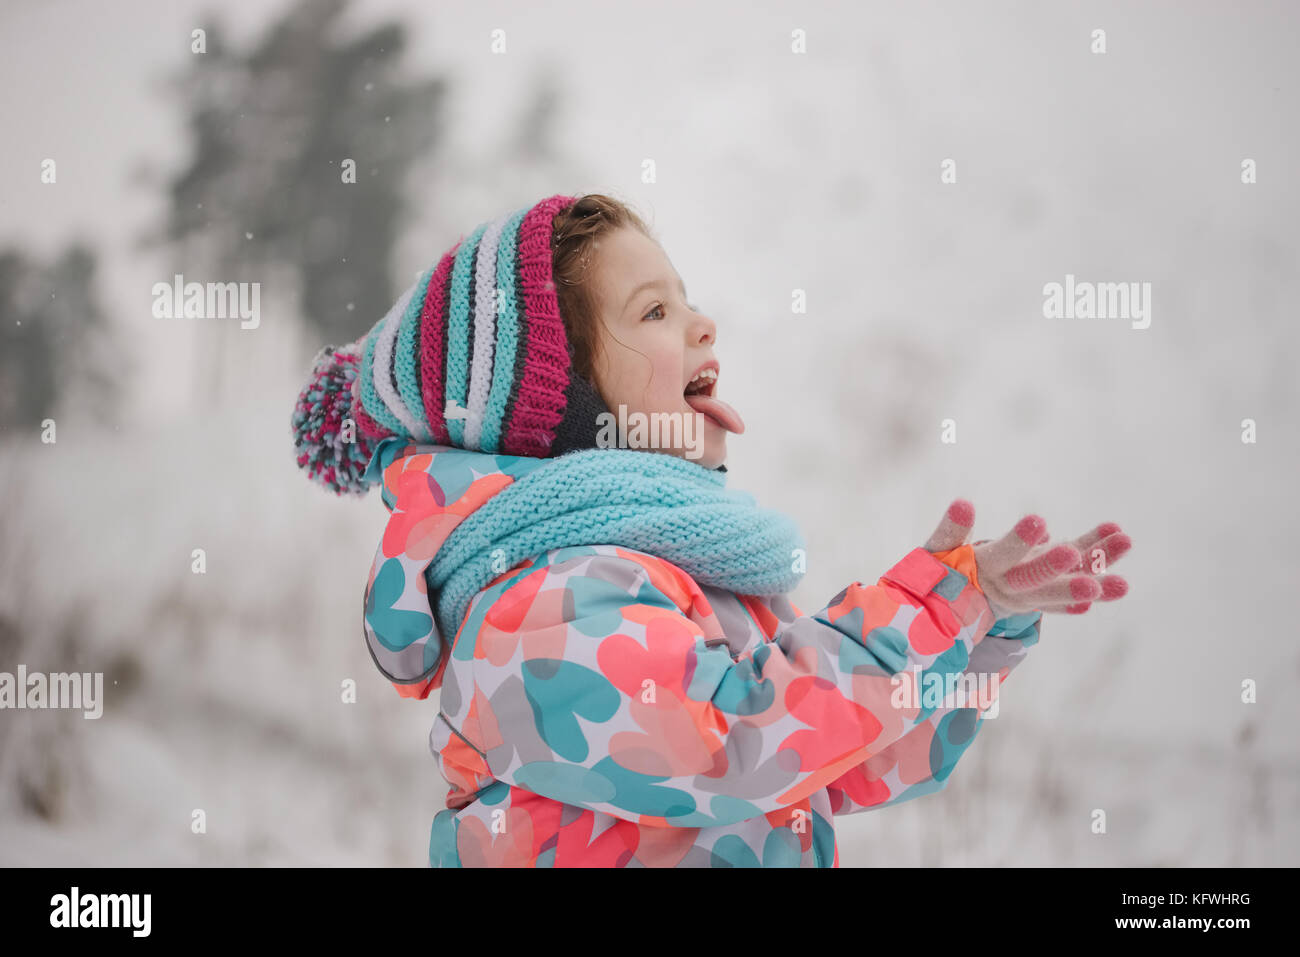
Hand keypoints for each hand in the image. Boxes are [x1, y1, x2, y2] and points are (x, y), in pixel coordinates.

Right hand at [923, 499, 1131, 617]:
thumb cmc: (943, 571)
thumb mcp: (937, 551)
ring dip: (1095, 580)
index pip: (1003, 557)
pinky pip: (1071, 587)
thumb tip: (964, 504)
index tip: (1040, 521)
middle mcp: (1010, 588)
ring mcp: (1030, 594)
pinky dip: (1092, 580)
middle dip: (1062, 574)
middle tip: (1087, 568)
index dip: (1018, 541)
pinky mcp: (1042, 593)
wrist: (950, 609)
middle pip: (1038, 581)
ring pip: (1063, 588)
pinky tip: (1116, 566)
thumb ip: (950, 530)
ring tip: (1124, 571)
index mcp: (984, 573)